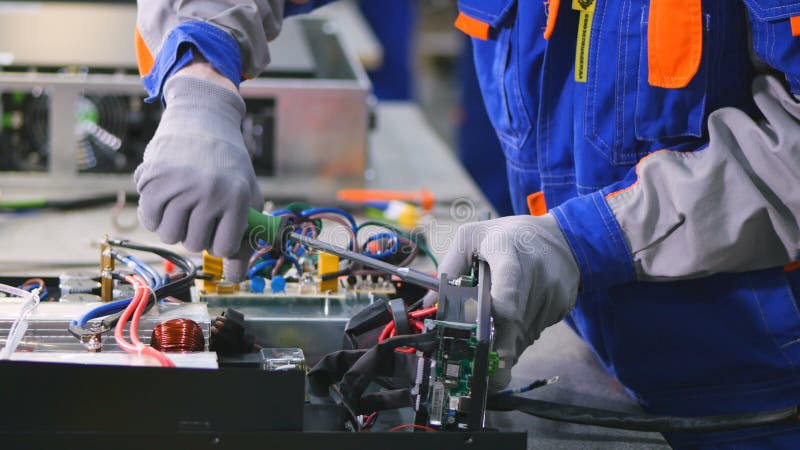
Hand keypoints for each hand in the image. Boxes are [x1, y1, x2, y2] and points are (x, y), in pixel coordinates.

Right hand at [134, 75, 262, 280]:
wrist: (202, 119)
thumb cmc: (228, 164)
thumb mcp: (246, 195)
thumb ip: (245, 238)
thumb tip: (236, 279)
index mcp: (236, 197)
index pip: (222, 248)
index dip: (219, 241)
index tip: (219, 225)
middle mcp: (207, 191)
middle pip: (192, 244)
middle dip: (196, 232)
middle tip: (200, 209)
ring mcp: (178, 185)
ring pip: (168, 235)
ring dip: (174, 224)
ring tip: (184, 202)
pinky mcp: (152, 178)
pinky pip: (147, 218)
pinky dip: (155, 213)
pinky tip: (166, 196)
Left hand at [425, 214, 578, 387]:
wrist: (564, 237)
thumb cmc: (510, 235)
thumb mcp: (473, 236)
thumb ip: (450, 266)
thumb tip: (433, 301)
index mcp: (510, 255)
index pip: (507, 290)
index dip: (498, 318)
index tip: (486, 343)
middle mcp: (536, 276)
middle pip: (515, 324)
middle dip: (498, 352)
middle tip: (486, 378)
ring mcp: (552, 295)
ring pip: (524, 334)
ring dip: (505, 343)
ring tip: (491, 339)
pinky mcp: (561, 308)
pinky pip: (535, 332)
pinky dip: (519, 335)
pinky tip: (512, 322)